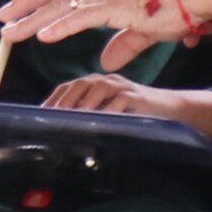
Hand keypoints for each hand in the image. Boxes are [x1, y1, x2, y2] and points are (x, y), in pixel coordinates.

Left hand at [0, 0, 194, 66]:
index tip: (19, 6)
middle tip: (2, 18)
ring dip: (32, 18)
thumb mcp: (144, 30)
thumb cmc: (177, 7)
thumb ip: (124, 44)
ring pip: (60, 3)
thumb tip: (107, 61)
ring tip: (10, 32)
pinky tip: (42, 36)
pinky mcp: (116, 5)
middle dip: (24, 3)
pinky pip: (81, 15)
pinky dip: (60, 25)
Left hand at [44, 73, 187, 121]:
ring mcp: (121, 87)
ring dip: (83, 103)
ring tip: (72, 117)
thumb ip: (88, 117)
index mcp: (94, 84)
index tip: (40, 115)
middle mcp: (106, 81)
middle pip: (79, 84)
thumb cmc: (135, 114)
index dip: (52, 100)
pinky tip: (101, 120)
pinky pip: (121, 100)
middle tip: (52, 117)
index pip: (67, 88)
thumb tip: (62, 130)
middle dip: (64, 100)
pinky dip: (110, 109)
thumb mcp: (108, 113)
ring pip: (98, 88)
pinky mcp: (137, 96)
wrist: (171, 109)